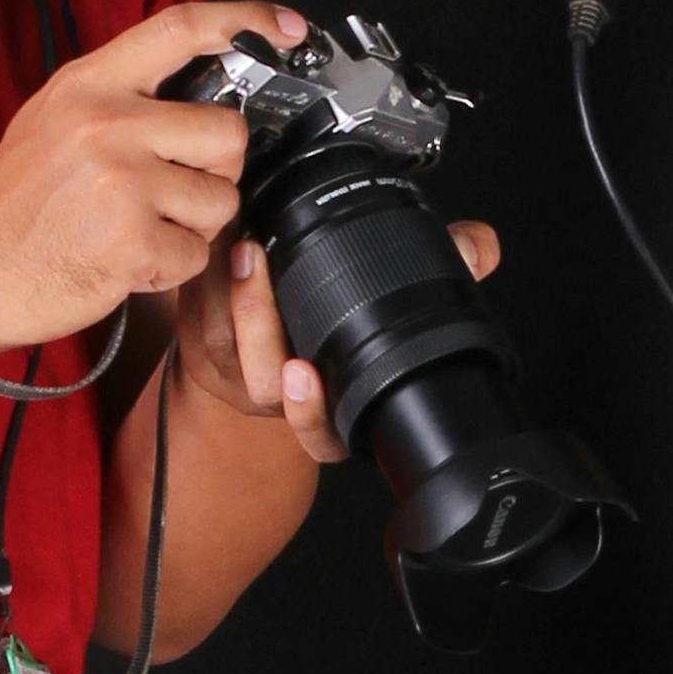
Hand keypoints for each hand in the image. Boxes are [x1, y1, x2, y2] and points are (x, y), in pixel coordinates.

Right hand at [0, 1, 307, 355]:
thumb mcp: (54, 119)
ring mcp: (120, 181)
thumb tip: (201, 90)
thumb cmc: (18, 203)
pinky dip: (171, 268)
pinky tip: (129, 262)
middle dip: (215, 170)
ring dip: (192, 226)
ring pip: (220, 199)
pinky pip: (196, 253)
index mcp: (89, 84)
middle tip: (171, 191)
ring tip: (139, 229)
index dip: (246, 21)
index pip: (181, 29)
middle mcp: (107, 122)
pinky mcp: (130, 241)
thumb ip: (120, 97)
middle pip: (226, 131)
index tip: (288, 28)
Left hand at [173, 216, 502, 461]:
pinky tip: (219, 241)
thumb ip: (444, 271)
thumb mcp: (399, 304)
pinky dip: (204, 277)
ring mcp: (236, 373)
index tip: (306, 375)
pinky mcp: (200, 338)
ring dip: (227, 289)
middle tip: (258, 261)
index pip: (321, 433)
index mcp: (332, 409)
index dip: (310, 412)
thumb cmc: (341, 327)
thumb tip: (477, 245)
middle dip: (258, 321)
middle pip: (262, 379)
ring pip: (224, 342)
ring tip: (240, 240)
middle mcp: (282, 399)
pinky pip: (195, 314)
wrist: (272, 345)